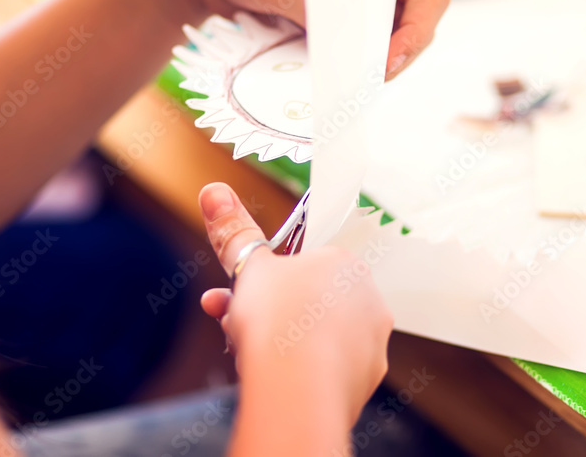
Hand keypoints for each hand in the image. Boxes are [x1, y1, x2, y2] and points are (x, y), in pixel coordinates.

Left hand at [162, 0, 449, 79]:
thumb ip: (311, 7)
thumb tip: (344, 48)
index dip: (419, 32)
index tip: (386, 63)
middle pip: (408, 27)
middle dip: (391, 57)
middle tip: (358, 87)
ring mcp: (345, 2)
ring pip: (377, 44)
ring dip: (363, 66)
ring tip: (338, 90)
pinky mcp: (321, 23)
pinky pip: (344, 52)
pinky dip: (337, 69)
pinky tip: (318, 84)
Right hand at [198, 182, 392, 427]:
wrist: (296, 392)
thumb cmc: (277, 321)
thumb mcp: (247, 267)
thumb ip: (233, 231)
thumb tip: (214, 191)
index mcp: (345, 265)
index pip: (303, 265)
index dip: (265, 279)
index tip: (239, 290)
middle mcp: (368, 301)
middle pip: (306, 302)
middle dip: (263, 310)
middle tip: (230, 321)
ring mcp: (370, 345)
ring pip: (314, 337)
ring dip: (276, 339)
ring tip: (243, 350)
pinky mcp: (363, 383)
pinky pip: (323, 370)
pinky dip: (298, 371)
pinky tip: (272, 376)